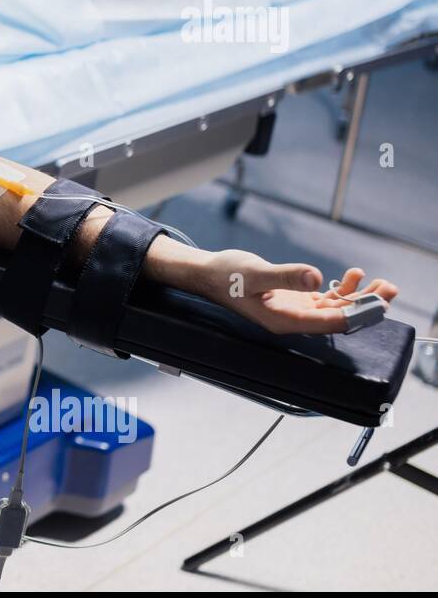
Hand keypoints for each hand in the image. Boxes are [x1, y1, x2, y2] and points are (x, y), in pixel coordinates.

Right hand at [202, 253, 398, 334]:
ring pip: (336, 309)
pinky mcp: (294, 300)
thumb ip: (285, 276)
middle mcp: (292, 321)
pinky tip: (354, 275)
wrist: (207, 273)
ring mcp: (294, 311)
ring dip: (360, 298)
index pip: (329, 324)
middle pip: (338, 319)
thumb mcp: (254, 273)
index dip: (356, 314)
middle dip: (366, 306)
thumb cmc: (226, 275)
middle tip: (389, 290)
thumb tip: (315, 277)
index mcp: (282, 321)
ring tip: (383, 283)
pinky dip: (342, 289)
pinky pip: (326, 300)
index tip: (379, 302)